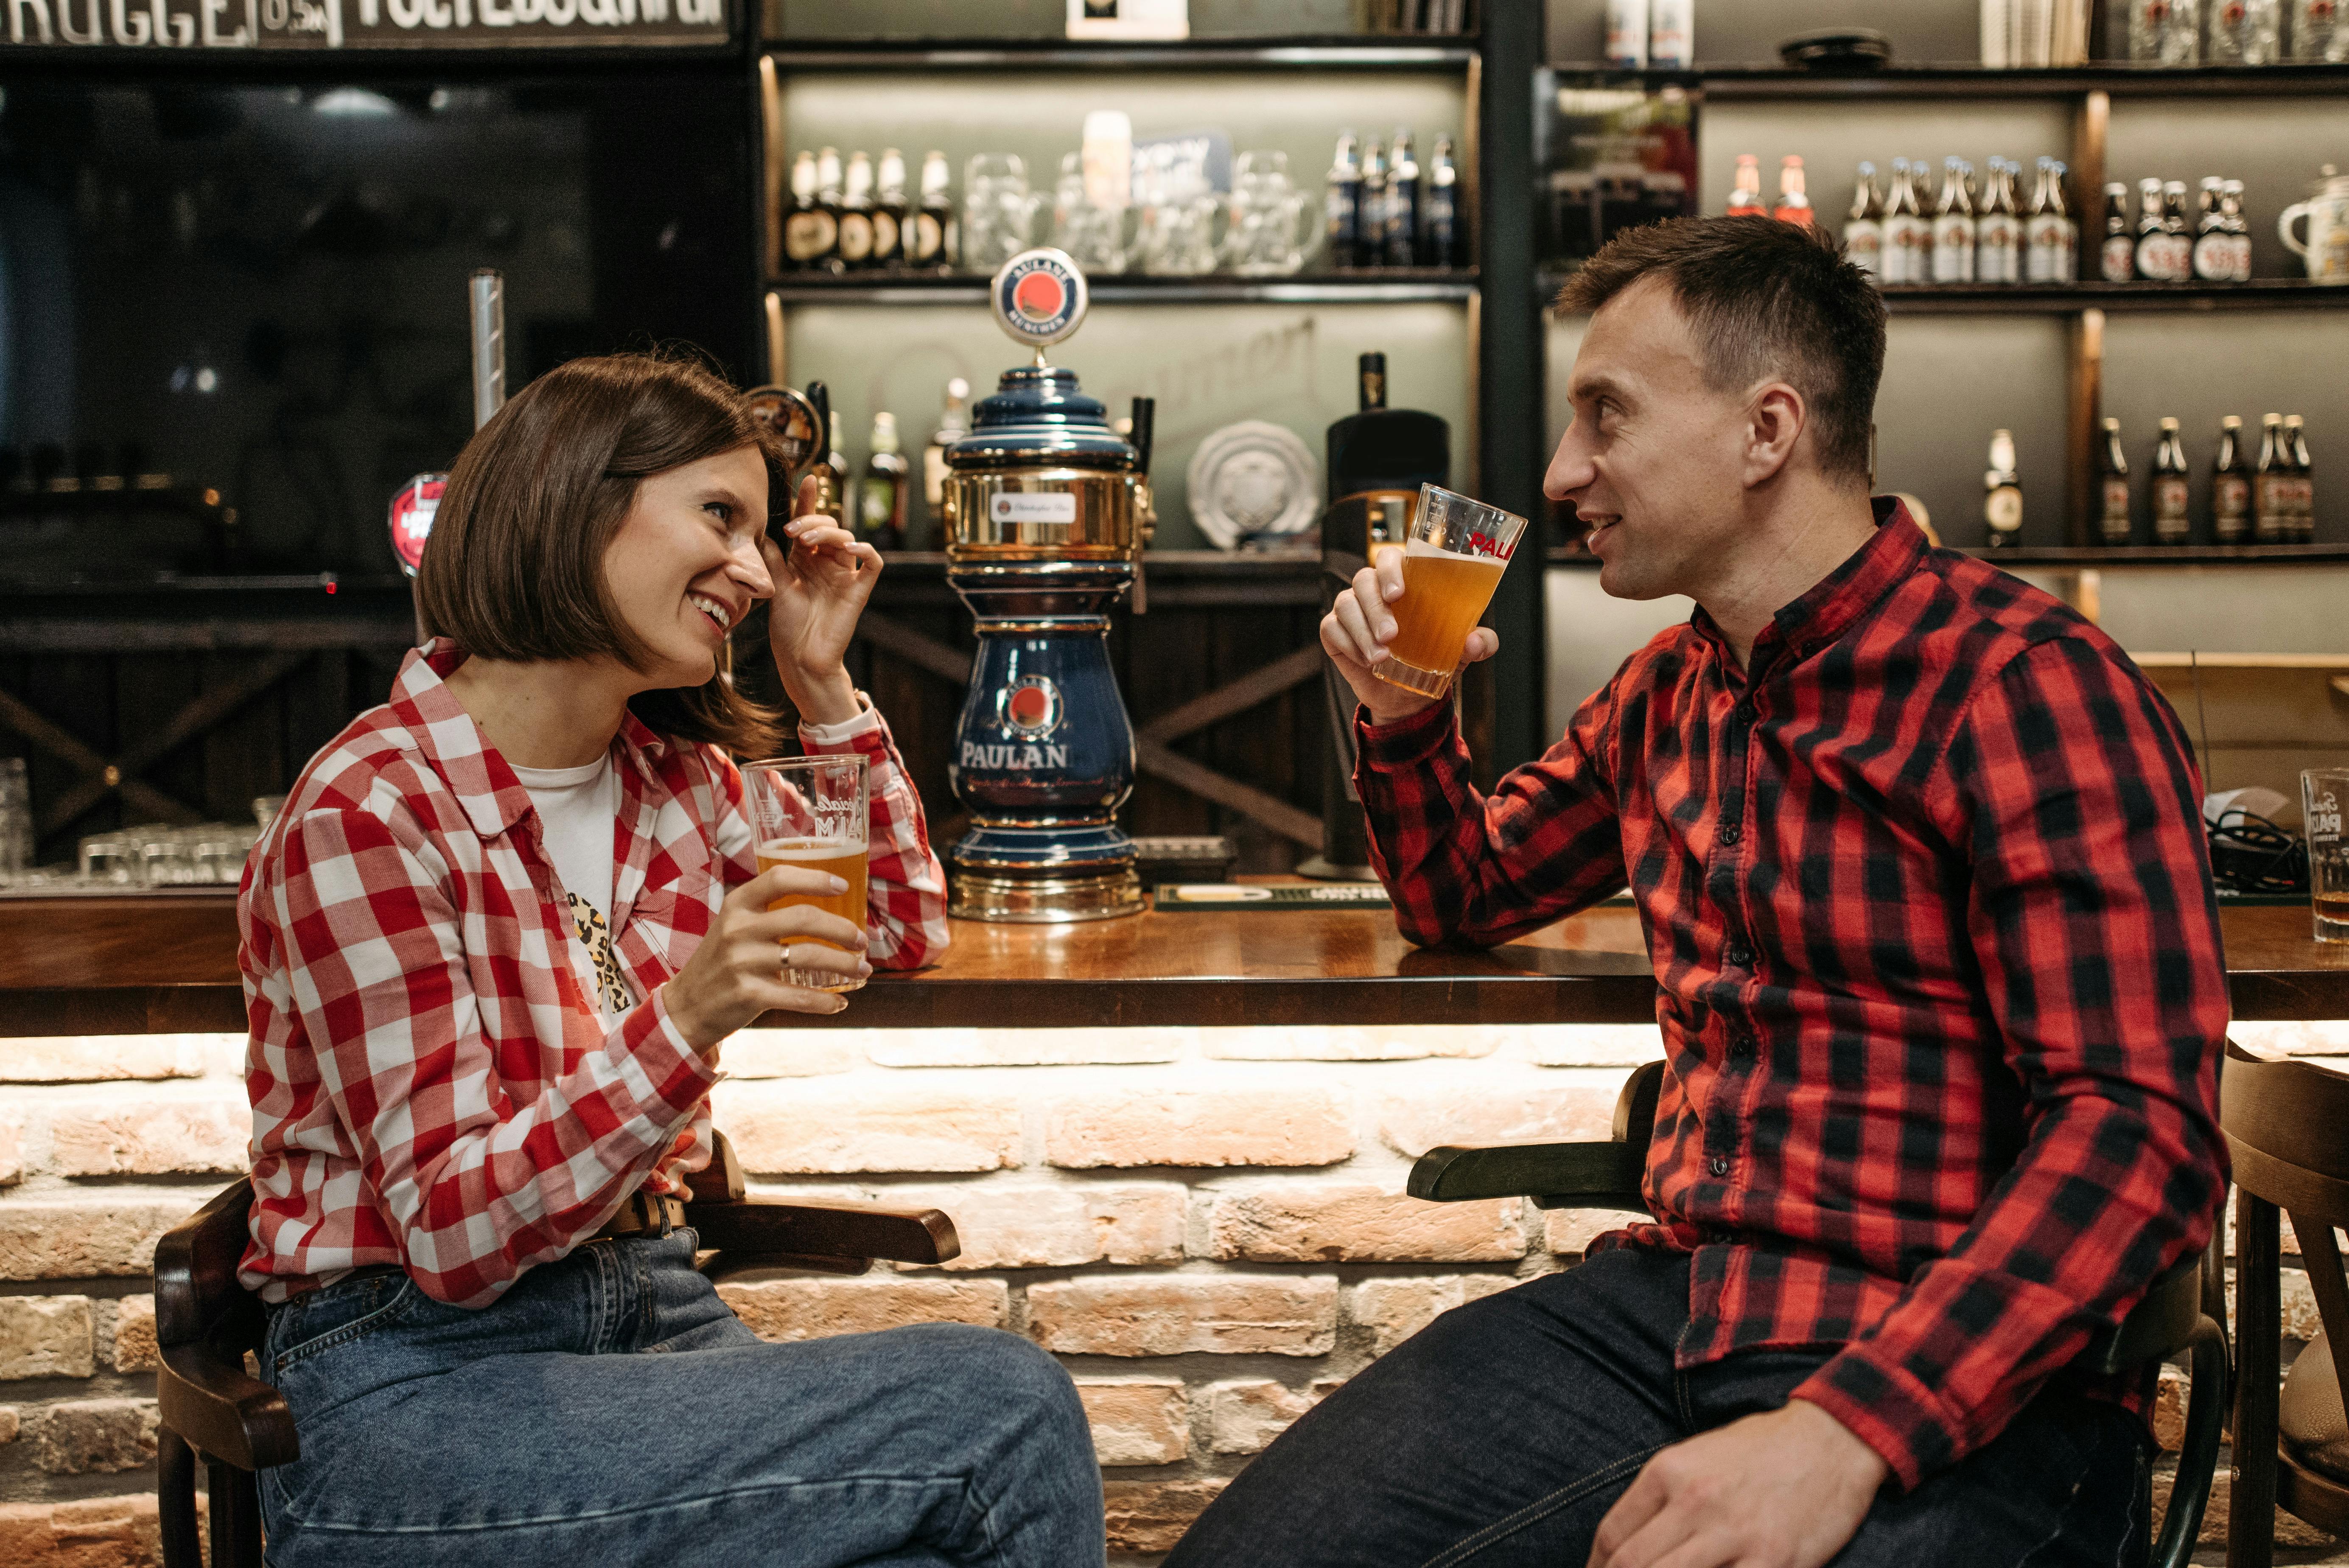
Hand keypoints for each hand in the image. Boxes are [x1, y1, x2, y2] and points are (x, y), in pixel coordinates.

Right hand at [659, 863, 871, 1049]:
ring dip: (844, 963)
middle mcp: (738, 929)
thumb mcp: (735, 925)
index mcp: (737, 905)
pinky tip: (839, 1003)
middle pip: (804, 917)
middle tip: (862, 940)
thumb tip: (828, 906)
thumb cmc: (723, 961)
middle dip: (843, 929)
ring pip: (808, 956)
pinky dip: (826, 1002)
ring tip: (862, 968)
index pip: (779, 878)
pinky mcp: (748, 995)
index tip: (844, 887)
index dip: (816, 878)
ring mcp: (742, 962)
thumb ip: (769, 912)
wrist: (687, 1006)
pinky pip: (799, 997)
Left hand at [759, 474, 879, 727]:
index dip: (810, 501)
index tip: (808, 480)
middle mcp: (826, 563)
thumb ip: (772, 558)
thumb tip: (761, 529)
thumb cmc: (787, 627)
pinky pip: (873, 563)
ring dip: (828, 533)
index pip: (810, 523)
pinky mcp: (859, 590)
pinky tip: (851, 547)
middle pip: (828, 527)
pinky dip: (867, 550)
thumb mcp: (775, 585)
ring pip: (847, 538)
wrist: (800, 659)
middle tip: (793, 532)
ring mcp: (845, 575)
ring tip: (806, 541)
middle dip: (812, 522)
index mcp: (806, 560)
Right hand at [1318, 550, 1499, 726]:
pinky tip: (1365, 662)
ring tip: (1380, 658)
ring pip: (1346, 604)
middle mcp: (1373, 590)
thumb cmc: (1432, 660)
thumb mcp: (1461, 654)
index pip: (1390, 558)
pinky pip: (1331, 628)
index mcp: (1404, 583)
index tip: (1398, 593)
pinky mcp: (1334, 631)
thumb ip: (1479, 643)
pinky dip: (1348, 645)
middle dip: (1376, 608)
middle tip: (1391, 636)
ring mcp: (1351, 608)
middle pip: (1363, 579)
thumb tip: (1477, 641)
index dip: (1390, 569)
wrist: (1407, 697)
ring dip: (1362, 631)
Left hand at [1586, 1400, 1888, 1567]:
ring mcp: (1735, 1534)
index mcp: (1669, 1472)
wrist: (1831, 1441)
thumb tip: (1623, 1547)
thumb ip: (1659, 1499)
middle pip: (1632, 1565)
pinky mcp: (1774, 1561)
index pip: (1612, 1536)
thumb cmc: (1760, 1450)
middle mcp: (1696, 1502)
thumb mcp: (1695, 1457)